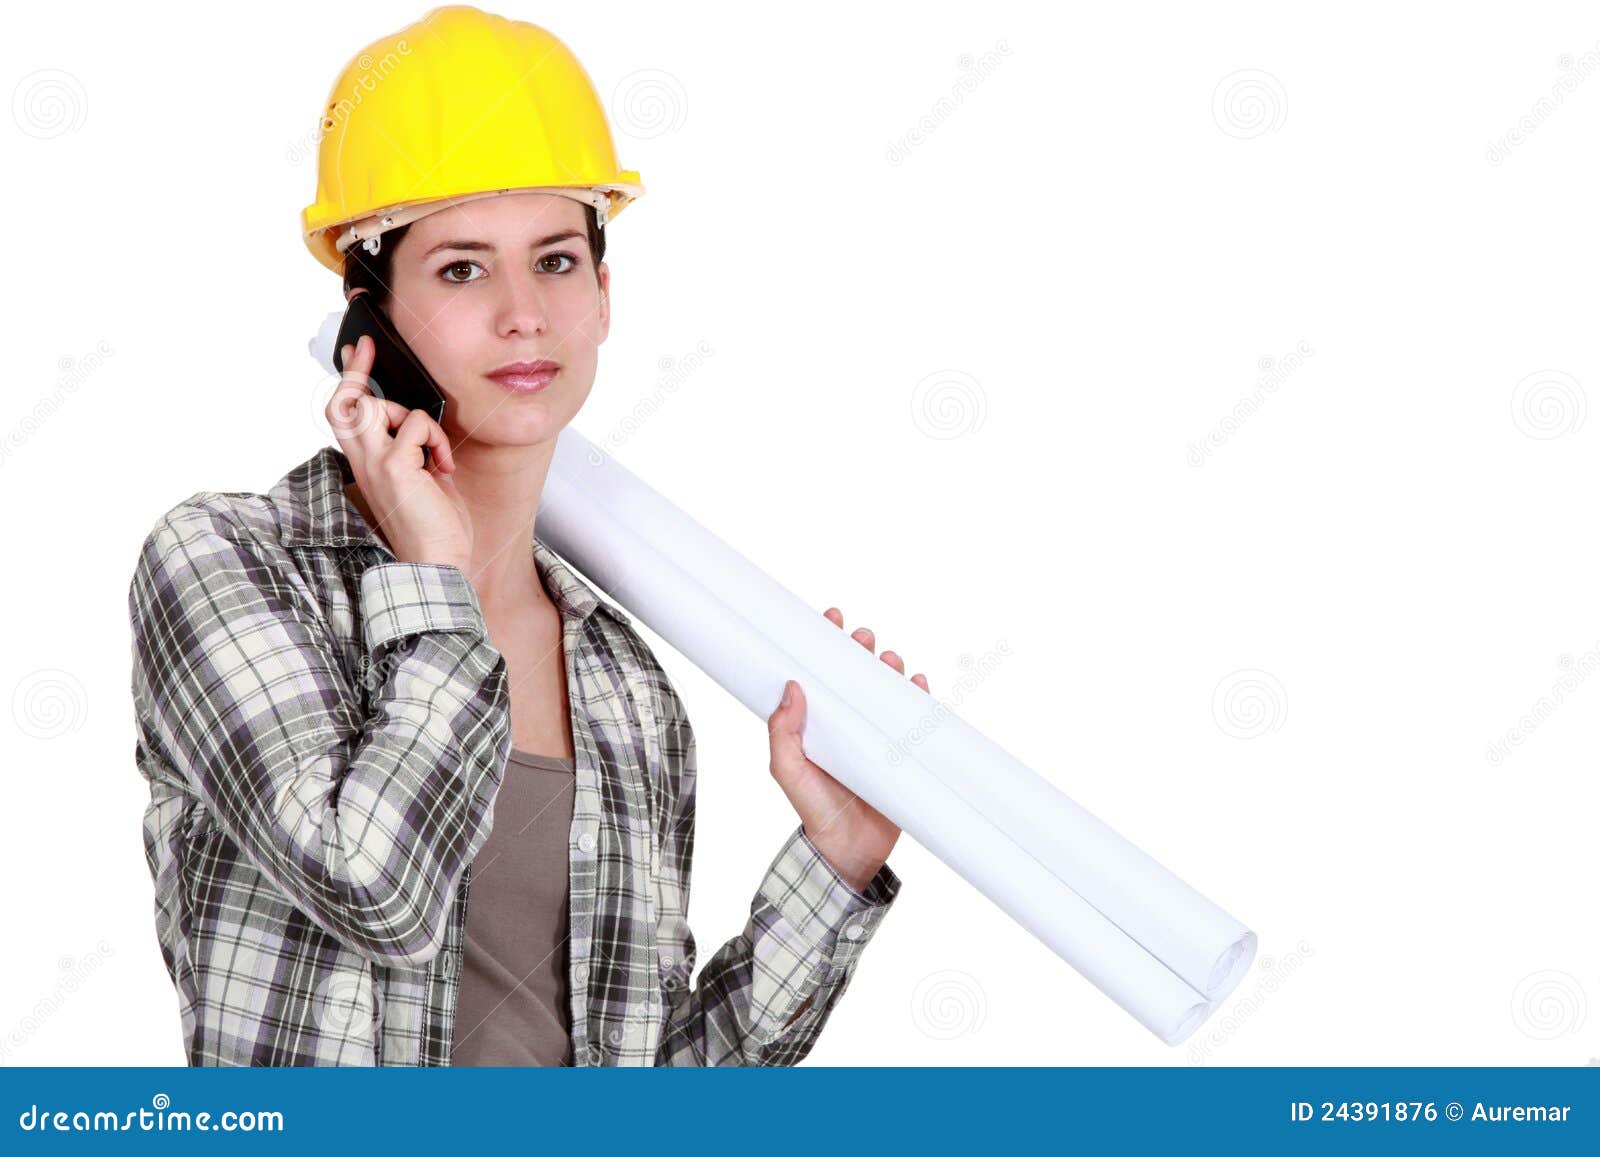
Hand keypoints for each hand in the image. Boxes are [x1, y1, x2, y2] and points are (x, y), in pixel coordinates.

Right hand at [327, 333, 472, 568]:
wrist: (439, 561)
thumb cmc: (435, 523)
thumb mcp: (419, 476)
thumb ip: (409, 446)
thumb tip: (415, 416)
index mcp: (366, 464)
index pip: (344, 415)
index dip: (348, 380)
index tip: (356, 350)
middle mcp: (362, 462)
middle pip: (345, 403)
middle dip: (356, 371)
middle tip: (369, 347)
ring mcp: (374, 464)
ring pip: (376, 407)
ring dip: (416, 419)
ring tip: (436, 454)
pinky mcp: (394, 467)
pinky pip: (415, 424)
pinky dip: (436, 439)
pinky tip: (444, 467)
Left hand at [766, 607, 930, 893]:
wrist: (849, 852)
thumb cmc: (814, 811)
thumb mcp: (788, 771)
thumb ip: (782, 733)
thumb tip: (792, 688)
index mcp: (816, 723)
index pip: (820, 674)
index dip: (825, 644)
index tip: (829, 619)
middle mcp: (846, 724)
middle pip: (856, 675)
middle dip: (861, 650)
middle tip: (863, 638)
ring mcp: (875, 736)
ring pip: (886, 690)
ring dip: (890, 669)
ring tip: (890, 660)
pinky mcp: (901, 752)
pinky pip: (914, 717)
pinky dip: (919, 698)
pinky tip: (918, 684)